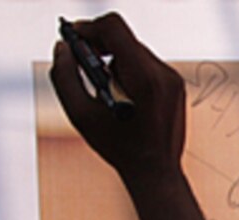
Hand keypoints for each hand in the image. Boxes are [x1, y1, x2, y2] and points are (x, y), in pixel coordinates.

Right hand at [49, 12, 185, 181]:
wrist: (156, 172)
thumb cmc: (120, 148)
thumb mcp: (81, 114)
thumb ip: (65, 76)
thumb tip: (63, 49)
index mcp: (144, 79)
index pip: (114, 29)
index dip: (89, 29)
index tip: (73, 39)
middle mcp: (163, 74)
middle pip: (123, 38)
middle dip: (99, 46)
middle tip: (80, 61)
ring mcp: (172, 78)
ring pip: (134, 51)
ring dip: (113, 61)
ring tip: (104, 89)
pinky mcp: (175, 85)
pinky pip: (146, 64)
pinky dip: (128, 71)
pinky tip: (121, 95)